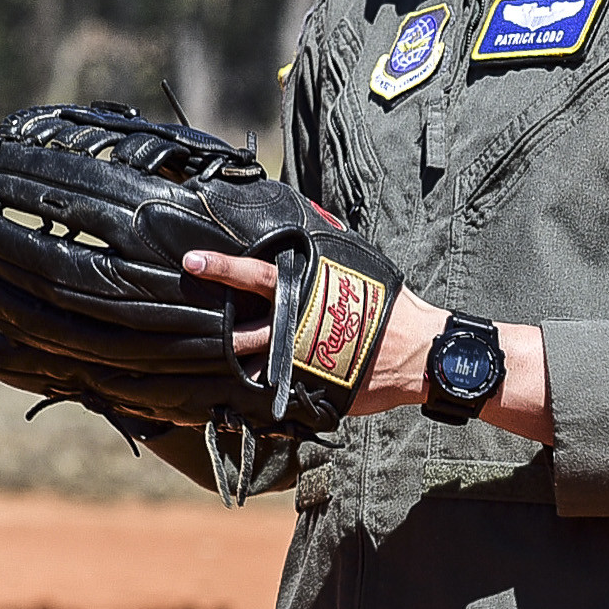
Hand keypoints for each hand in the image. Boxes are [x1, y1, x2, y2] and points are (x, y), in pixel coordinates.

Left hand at [180, 251, 442, 414]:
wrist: (421, 354)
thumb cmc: (389, 304)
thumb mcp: (358, 266)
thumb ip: (325, 249)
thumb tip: (307, 215)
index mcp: (306, 292)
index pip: (255, 276)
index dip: (222, 268)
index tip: (192, 262)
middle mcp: (297, 328)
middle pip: (241, 330)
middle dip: (215, 329)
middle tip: (187, 323)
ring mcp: (301, 363)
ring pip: (250, 365)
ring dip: (229, 363)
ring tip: (202, 361)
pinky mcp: (309, 391)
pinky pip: (272, 393)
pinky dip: (253, 392)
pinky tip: (235, 392)